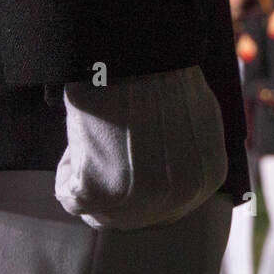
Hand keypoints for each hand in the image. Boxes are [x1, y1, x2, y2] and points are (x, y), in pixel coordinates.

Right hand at [54, 66, 227, 230]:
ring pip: (97, 210)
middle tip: (96, 160)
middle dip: (111, 191)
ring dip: (87, 178)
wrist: (139, 56)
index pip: (168, 208)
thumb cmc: (163, 74)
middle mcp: (179, 199)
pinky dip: (66, 171)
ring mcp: (139, 201)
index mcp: (207, 180)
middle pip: (132, 217)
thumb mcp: (198, 117)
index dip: (140, 189)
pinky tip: (77, 141)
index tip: (121, 168)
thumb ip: (190, 151)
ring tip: (89, 139)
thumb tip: (169, 163)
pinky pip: (69, 196)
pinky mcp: (99, 193)